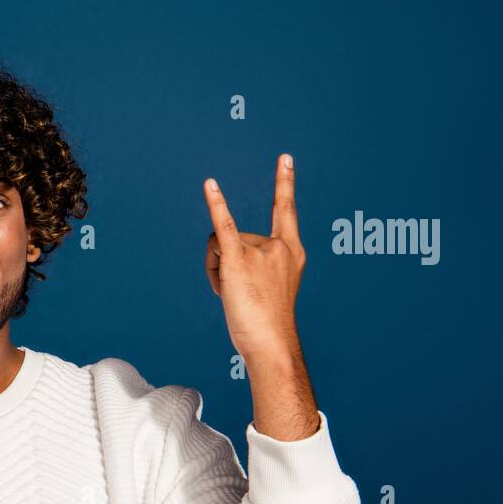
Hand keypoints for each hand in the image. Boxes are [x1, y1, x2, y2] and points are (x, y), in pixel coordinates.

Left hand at [202, 154, 304, 360]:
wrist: (271, 344)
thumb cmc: (267, 323)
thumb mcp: (264, 287)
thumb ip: (249, 262)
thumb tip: (220, 248)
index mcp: (292, 251)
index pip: (286, 210)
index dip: (284, 183)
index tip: (285, 159)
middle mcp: (279, 247)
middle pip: (233, 236)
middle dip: (224, 263)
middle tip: (237, 294)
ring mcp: (261, 252)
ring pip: (218, 245)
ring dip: (214, 270)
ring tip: (229, 295)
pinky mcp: (239, 261)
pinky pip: (224, 228)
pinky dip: (216, 205)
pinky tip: (210, 184)